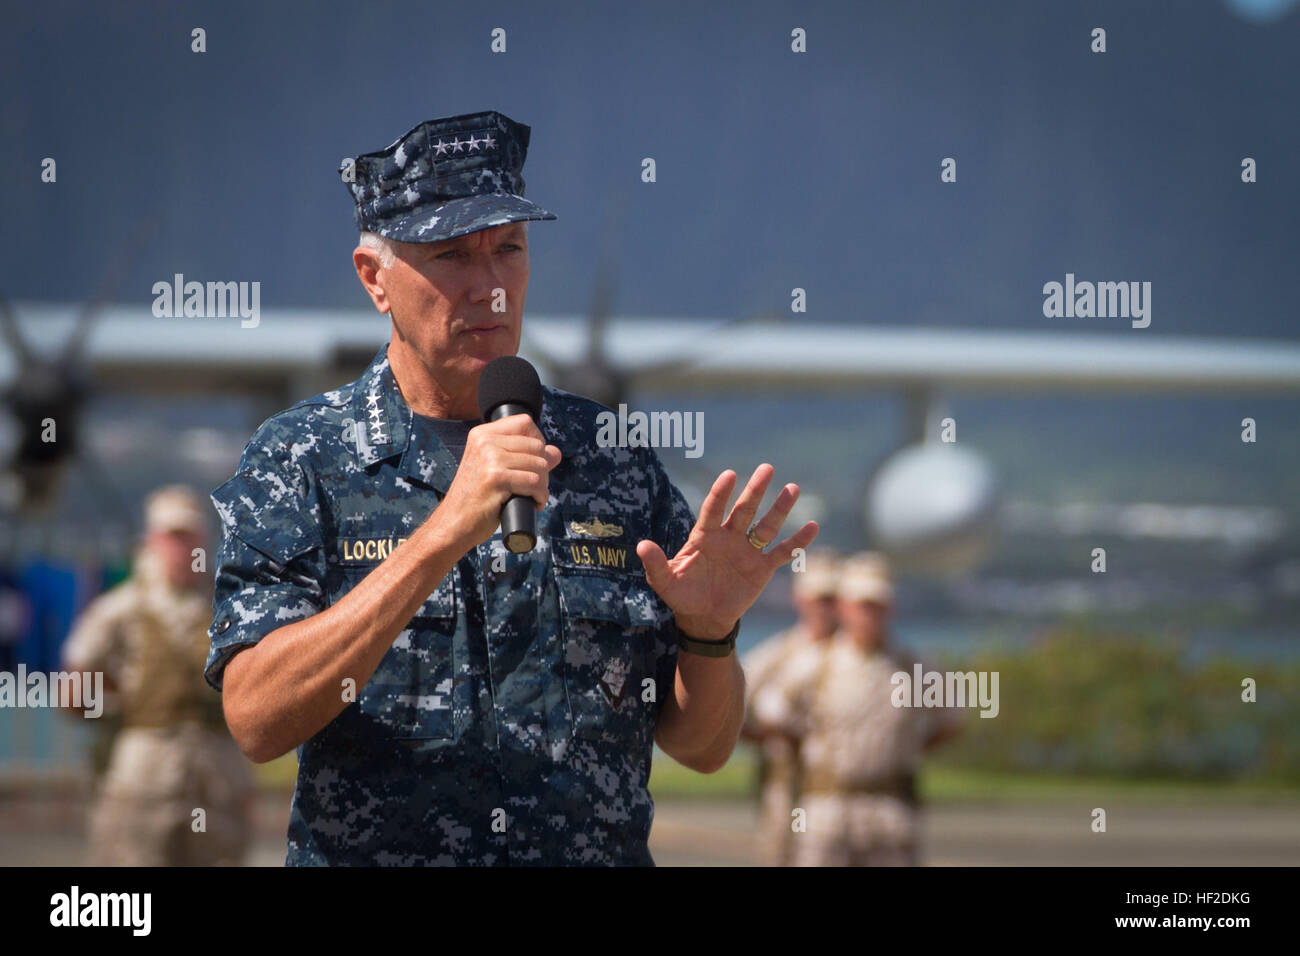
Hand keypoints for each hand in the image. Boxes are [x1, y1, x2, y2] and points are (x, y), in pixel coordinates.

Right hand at [434, 413, 561, 547]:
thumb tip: (555, 453)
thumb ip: (523, 457)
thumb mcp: (495, 469)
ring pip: (540, 465)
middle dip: (544, 468)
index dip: (538, 441)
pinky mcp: (496, 478)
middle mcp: (484, 442)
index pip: (525, 422)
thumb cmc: (477, 498)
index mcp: (482, 434)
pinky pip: (535, 482)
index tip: (533, 462)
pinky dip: (540, 496)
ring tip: (532, 496)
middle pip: (537, 446)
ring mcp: (490, 459)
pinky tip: (533, 503)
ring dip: (543, 485)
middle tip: (534, 486)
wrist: (454, 523)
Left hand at [636, 464, 818, 639]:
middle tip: (767, 468)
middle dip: (755, 490)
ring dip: (780, 508)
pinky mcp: (762, 568)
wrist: (703, 618)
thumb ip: (655, 563)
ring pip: (766, 526)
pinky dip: (798, 542)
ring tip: (793, 488)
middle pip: (744, 510)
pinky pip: (783, 552)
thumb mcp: (664, 582)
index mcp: (704, 536)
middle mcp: (728, 538)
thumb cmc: (682, 596)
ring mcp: (747, 551)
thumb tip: (642, 545)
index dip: (720, 494)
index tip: (729, 475)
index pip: (713, 510)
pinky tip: (813, 526)